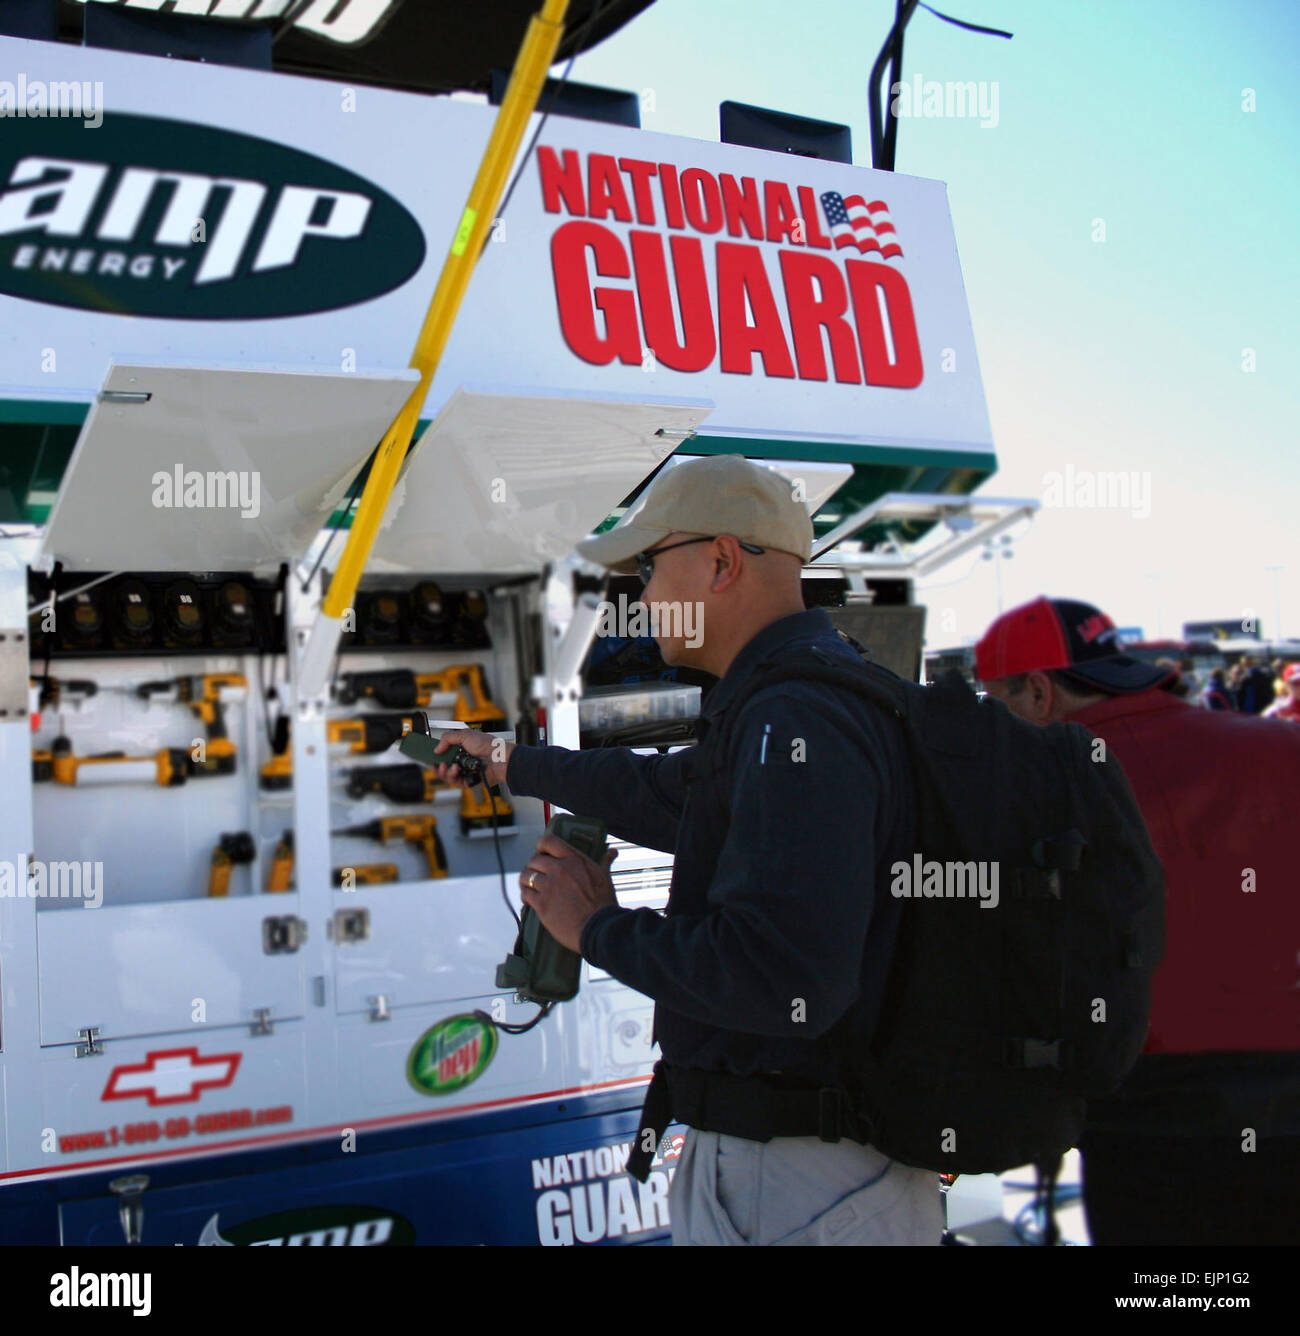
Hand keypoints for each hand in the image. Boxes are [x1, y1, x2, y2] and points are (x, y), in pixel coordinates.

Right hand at [432, 728, 512, 787]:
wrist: (500, 758)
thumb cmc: (489, 746)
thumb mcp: (465, 735)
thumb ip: (448, 739)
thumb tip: (437, 749)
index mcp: (462, 750)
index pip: (445, 753)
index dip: (437, 755)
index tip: (428, 755)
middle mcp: (463, 761)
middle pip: (444, 766)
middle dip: (436, 765)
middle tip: (434, 763)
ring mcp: (465, 772)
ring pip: (447, 776)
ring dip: (443, 771)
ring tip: (445, 766)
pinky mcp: (469, 782)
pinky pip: (455, 782)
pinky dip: (452, 776)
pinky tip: (454, 769)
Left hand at [519, 832, 617, 953]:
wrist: (598, 929)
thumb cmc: (604, 904)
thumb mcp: (605, 877)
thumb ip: (604, 861)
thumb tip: (612, 852)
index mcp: (575, 860)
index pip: (549, 841)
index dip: (541, 846)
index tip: (541, 853)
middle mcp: (560, 869)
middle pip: (534, 860)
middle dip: (533, 867)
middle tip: (537, 874)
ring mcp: (549, 887)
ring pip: (526, 876)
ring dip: (526, 881)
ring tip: (529, 886)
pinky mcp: (542, 904)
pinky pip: (525, 894)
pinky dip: (525, 896)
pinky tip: (529, 900)